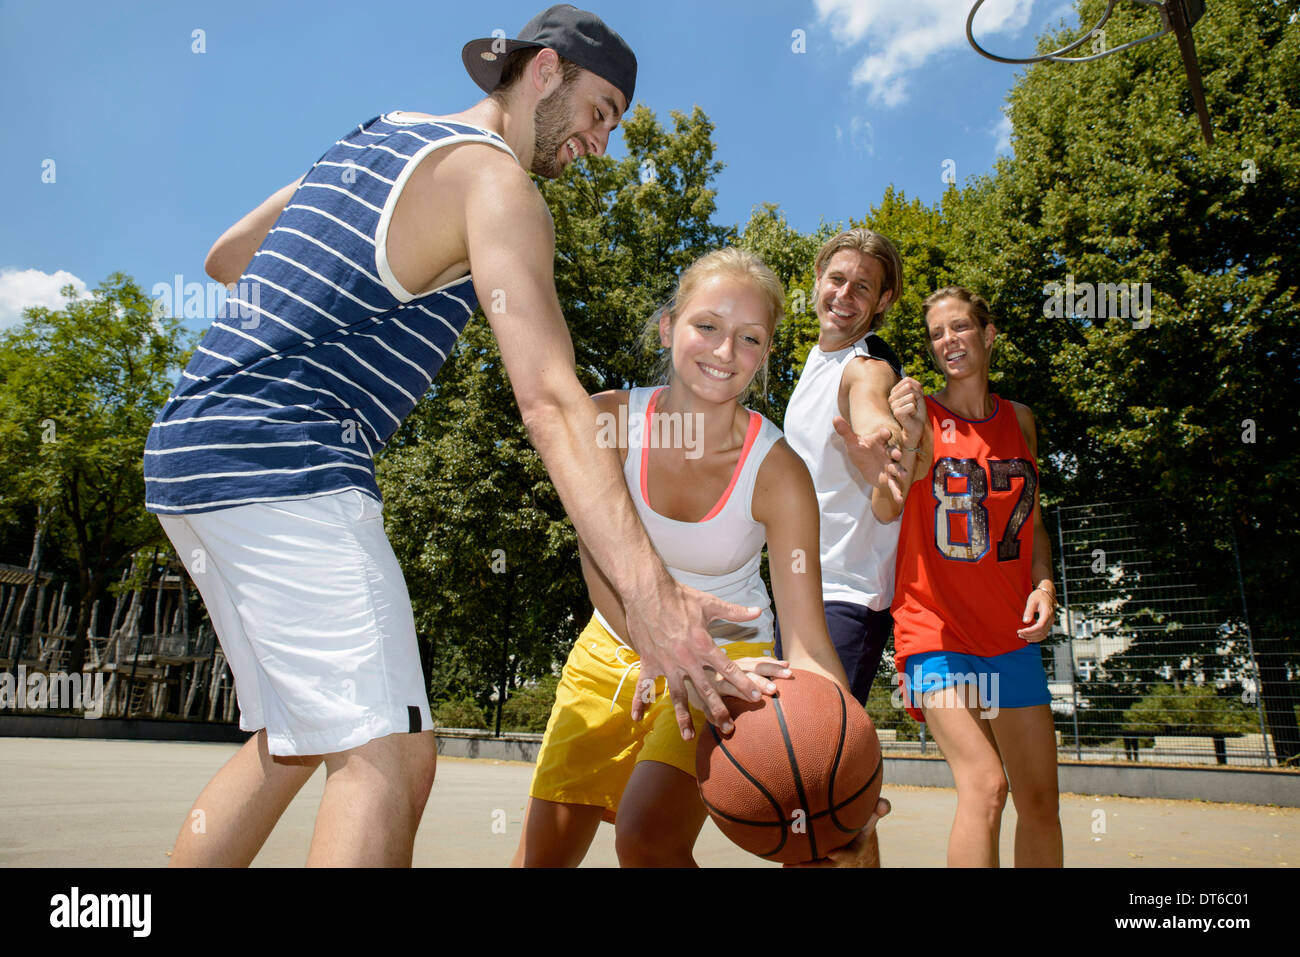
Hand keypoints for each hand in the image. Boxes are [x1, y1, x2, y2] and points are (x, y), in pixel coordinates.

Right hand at [623, 580, 768, 738]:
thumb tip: (758, 612)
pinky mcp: (649, 662)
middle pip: (706, 689)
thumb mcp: (709, 604)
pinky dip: (639, 703)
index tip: (757, 698)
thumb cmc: (679, 597)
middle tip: (728, 727)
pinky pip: (644, 686)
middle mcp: (686, 659)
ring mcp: (666, 664)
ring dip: (683, 717)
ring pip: (677, 695)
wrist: (647, 592)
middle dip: (718, 709)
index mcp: (703, 645)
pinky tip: (638, 720)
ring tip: (689, 737)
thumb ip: (734, 612)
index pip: (728, 669)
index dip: (743, 684)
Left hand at [783, 798, 890, 867]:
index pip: (849, 853)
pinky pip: (804, 852)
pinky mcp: (815, 848)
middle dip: (813, 866)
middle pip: (826, 863)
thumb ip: (879, 808)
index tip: (832, 854)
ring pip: (813, 861)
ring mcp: (826, 852)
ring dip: (799, 865)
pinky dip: (793, 853)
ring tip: (784, 865)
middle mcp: (839, 852)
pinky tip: (779, 852)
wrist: (851, 818)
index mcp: (854, 845)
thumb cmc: (862, 813)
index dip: (842, 855)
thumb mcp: (873, 810)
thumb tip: (884, 805)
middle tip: (798, 865)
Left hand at [831, 417, 905, 504]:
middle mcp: (887, 453)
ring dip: (900, 471)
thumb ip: (845, 431)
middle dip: (895, 453)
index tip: (885, 433)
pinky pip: (894, 484)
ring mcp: (890, 466)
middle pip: (893, 451)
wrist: (864, 462)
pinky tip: (899, 499)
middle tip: (896, 454)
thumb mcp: (851, 441)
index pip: (883, 436)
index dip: (884, 434)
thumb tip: (834, 418)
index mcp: (879, 442)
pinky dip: (897, 491)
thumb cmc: (860, 449)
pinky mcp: (889, 478)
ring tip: (902, 476)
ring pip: (897, 468)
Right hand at [889, 377, 925, 448]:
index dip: (917, 389)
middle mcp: (891, 398)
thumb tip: (909, 382)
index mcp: (894, 392)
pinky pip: (911, 405)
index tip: (915, 399)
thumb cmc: (917, 412)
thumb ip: (915, 386)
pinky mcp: (896, 413)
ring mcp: (893, 406)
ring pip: (911, 396)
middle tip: (915, 406)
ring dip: (916, 404)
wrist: (916, 429)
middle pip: (909, 386)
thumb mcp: (918, 396)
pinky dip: (915, 410)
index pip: (907, 380)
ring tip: (913, 412)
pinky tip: (911, 416)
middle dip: (917, 396)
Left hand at [1018, 587, 1054, 641]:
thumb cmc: (1039, 595)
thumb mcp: (1032, 600)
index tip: (1020, 631)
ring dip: (1033, 637)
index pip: (1040, 626)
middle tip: (1019, 634)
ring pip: (1043, 634)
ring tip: (1022, 636)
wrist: (1047, 592)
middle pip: (1041, 632)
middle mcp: (1051, 619)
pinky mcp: (1049, 623)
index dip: (1030, 631)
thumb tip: (1026, 622)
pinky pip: (1044, 633)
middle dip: (1029, 635)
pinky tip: (1030, 638)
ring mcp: (1051, 621)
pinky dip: (1037, 637)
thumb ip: (1029, 611)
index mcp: (1047, 613)